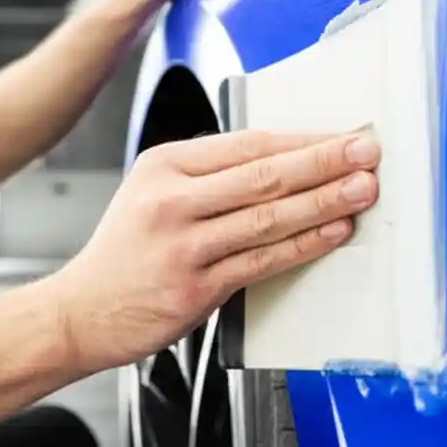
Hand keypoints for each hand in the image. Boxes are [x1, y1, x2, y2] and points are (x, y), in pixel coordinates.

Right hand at [43, 130, 380, 372]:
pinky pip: (263, 260)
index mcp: (165, 165)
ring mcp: (183, 244)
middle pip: (264, 173)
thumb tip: (290, 160)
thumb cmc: (126, 252)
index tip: (342, 135)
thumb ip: (212, 176)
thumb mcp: (154, 193)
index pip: (249, 142)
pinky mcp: (195, 286)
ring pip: (268, 216)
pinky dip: (304, 244)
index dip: (303, 138)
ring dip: (324, 200)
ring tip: (362, 189)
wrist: (80, 312)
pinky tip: (332, 232)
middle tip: (366, 151)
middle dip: (324, 160)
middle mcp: (171, 200)